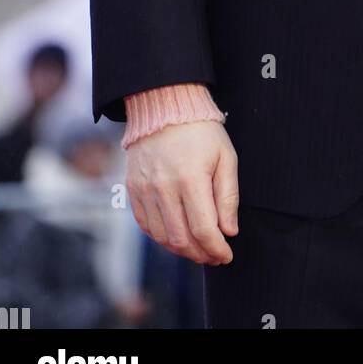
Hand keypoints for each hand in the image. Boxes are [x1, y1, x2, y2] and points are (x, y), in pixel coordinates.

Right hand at [126, 121, 238, 264]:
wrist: (165, 107)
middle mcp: (164, 187)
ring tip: (197, 249)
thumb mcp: (226, 157)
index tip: (226, 255)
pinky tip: (176, 235)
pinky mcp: (133, 189)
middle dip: (201, 254)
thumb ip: (228, 196)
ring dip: (181, 250)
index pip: (204, 229)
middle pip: (181, 239)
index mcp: (191, 178)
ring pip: (162, 237)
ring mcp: (145, 190)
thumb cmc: (201, 131)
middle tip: (214, 256)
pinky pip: (145, 225)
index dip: (217, 249)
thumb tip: (229, 231)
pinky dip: (161, 237)